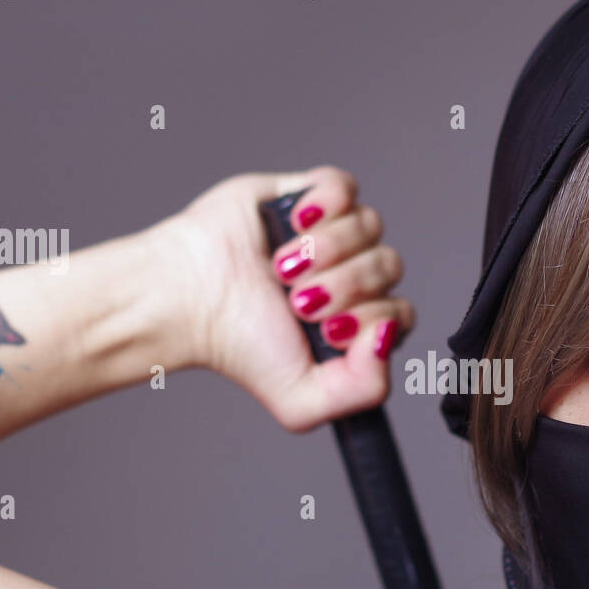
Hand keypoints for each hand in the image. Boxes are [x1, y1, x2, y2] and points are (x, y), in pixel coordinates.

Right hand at [152, 166, 413, 431]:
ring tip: (283, 267)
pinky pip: (345, 187)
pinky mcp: (309, 197)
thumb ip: (363, 390)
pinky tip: (294, 225)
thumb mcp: (301, 401)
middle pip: (388, 267)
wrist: (189, 298)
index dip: (371, 318)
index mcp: (355, 322)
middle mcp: (349, 276)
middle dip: (343, 287)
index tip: (327, 330)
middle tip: (298, 301)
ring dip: (327, 249)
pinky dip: (325, 205)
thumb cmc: (237, 345)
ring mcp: (331, 235)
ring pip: (370, 226)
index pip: (399, 313)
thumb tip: (389, 339)